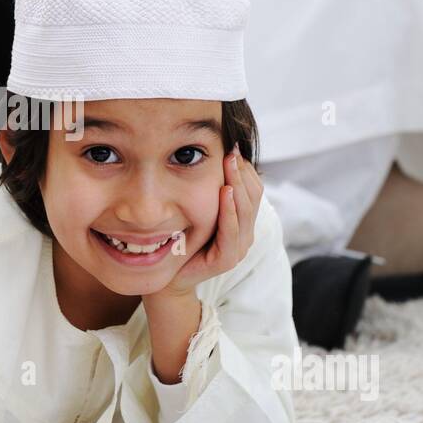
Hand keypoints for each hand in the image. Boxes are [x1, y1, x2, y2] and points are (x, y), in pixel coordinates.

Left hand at [156, 144, 263, 298]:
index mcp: (243, 221)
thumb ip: (209, 190)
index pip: (254, 188)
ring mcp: (238, 248)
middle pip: (253, 196)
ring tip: (231, 163)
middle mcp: (245, 233)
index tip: (232, 146)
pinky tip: (226, 192)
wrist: (168, 276)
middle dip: (242, 170)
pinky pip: (231, 231)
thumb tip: (211, 154)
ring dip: (238, 184)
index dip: (245, 167)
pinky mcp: (226, 260)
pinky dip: (230, 211)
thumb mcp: (199, 209)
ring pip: (246, 210)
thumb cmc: (182, 239)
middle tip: (231, 149)